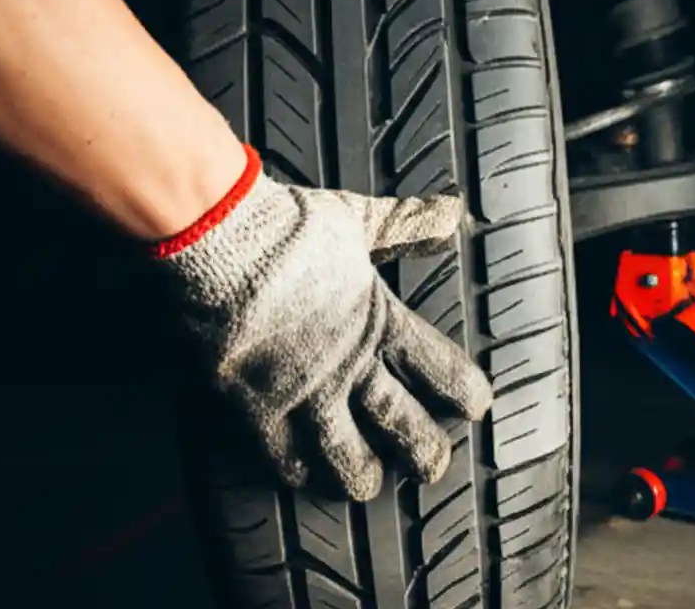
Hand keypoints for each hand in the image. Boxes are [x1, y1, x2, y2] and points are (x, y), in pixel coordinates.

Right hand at [158, 146, 491, 500]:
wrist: (218, 239)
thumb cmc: (286, 226)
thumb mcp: (358, 219)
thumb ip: (407, 225)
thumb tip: (453, 211)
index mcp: (380, 322)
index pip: (441, 372)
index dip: (465, 395)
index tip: (475, 406)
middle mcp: (349, 367)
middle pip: (404, 429)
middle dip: (425, 453)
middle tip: (432, 465)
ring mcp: (303, 393)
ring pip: (348, 461)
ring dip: (363, 476)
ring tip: (368, 483)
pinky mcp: (256, 407)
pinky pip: (285, 459)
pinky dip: (297, 471)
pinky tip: (302, 475)